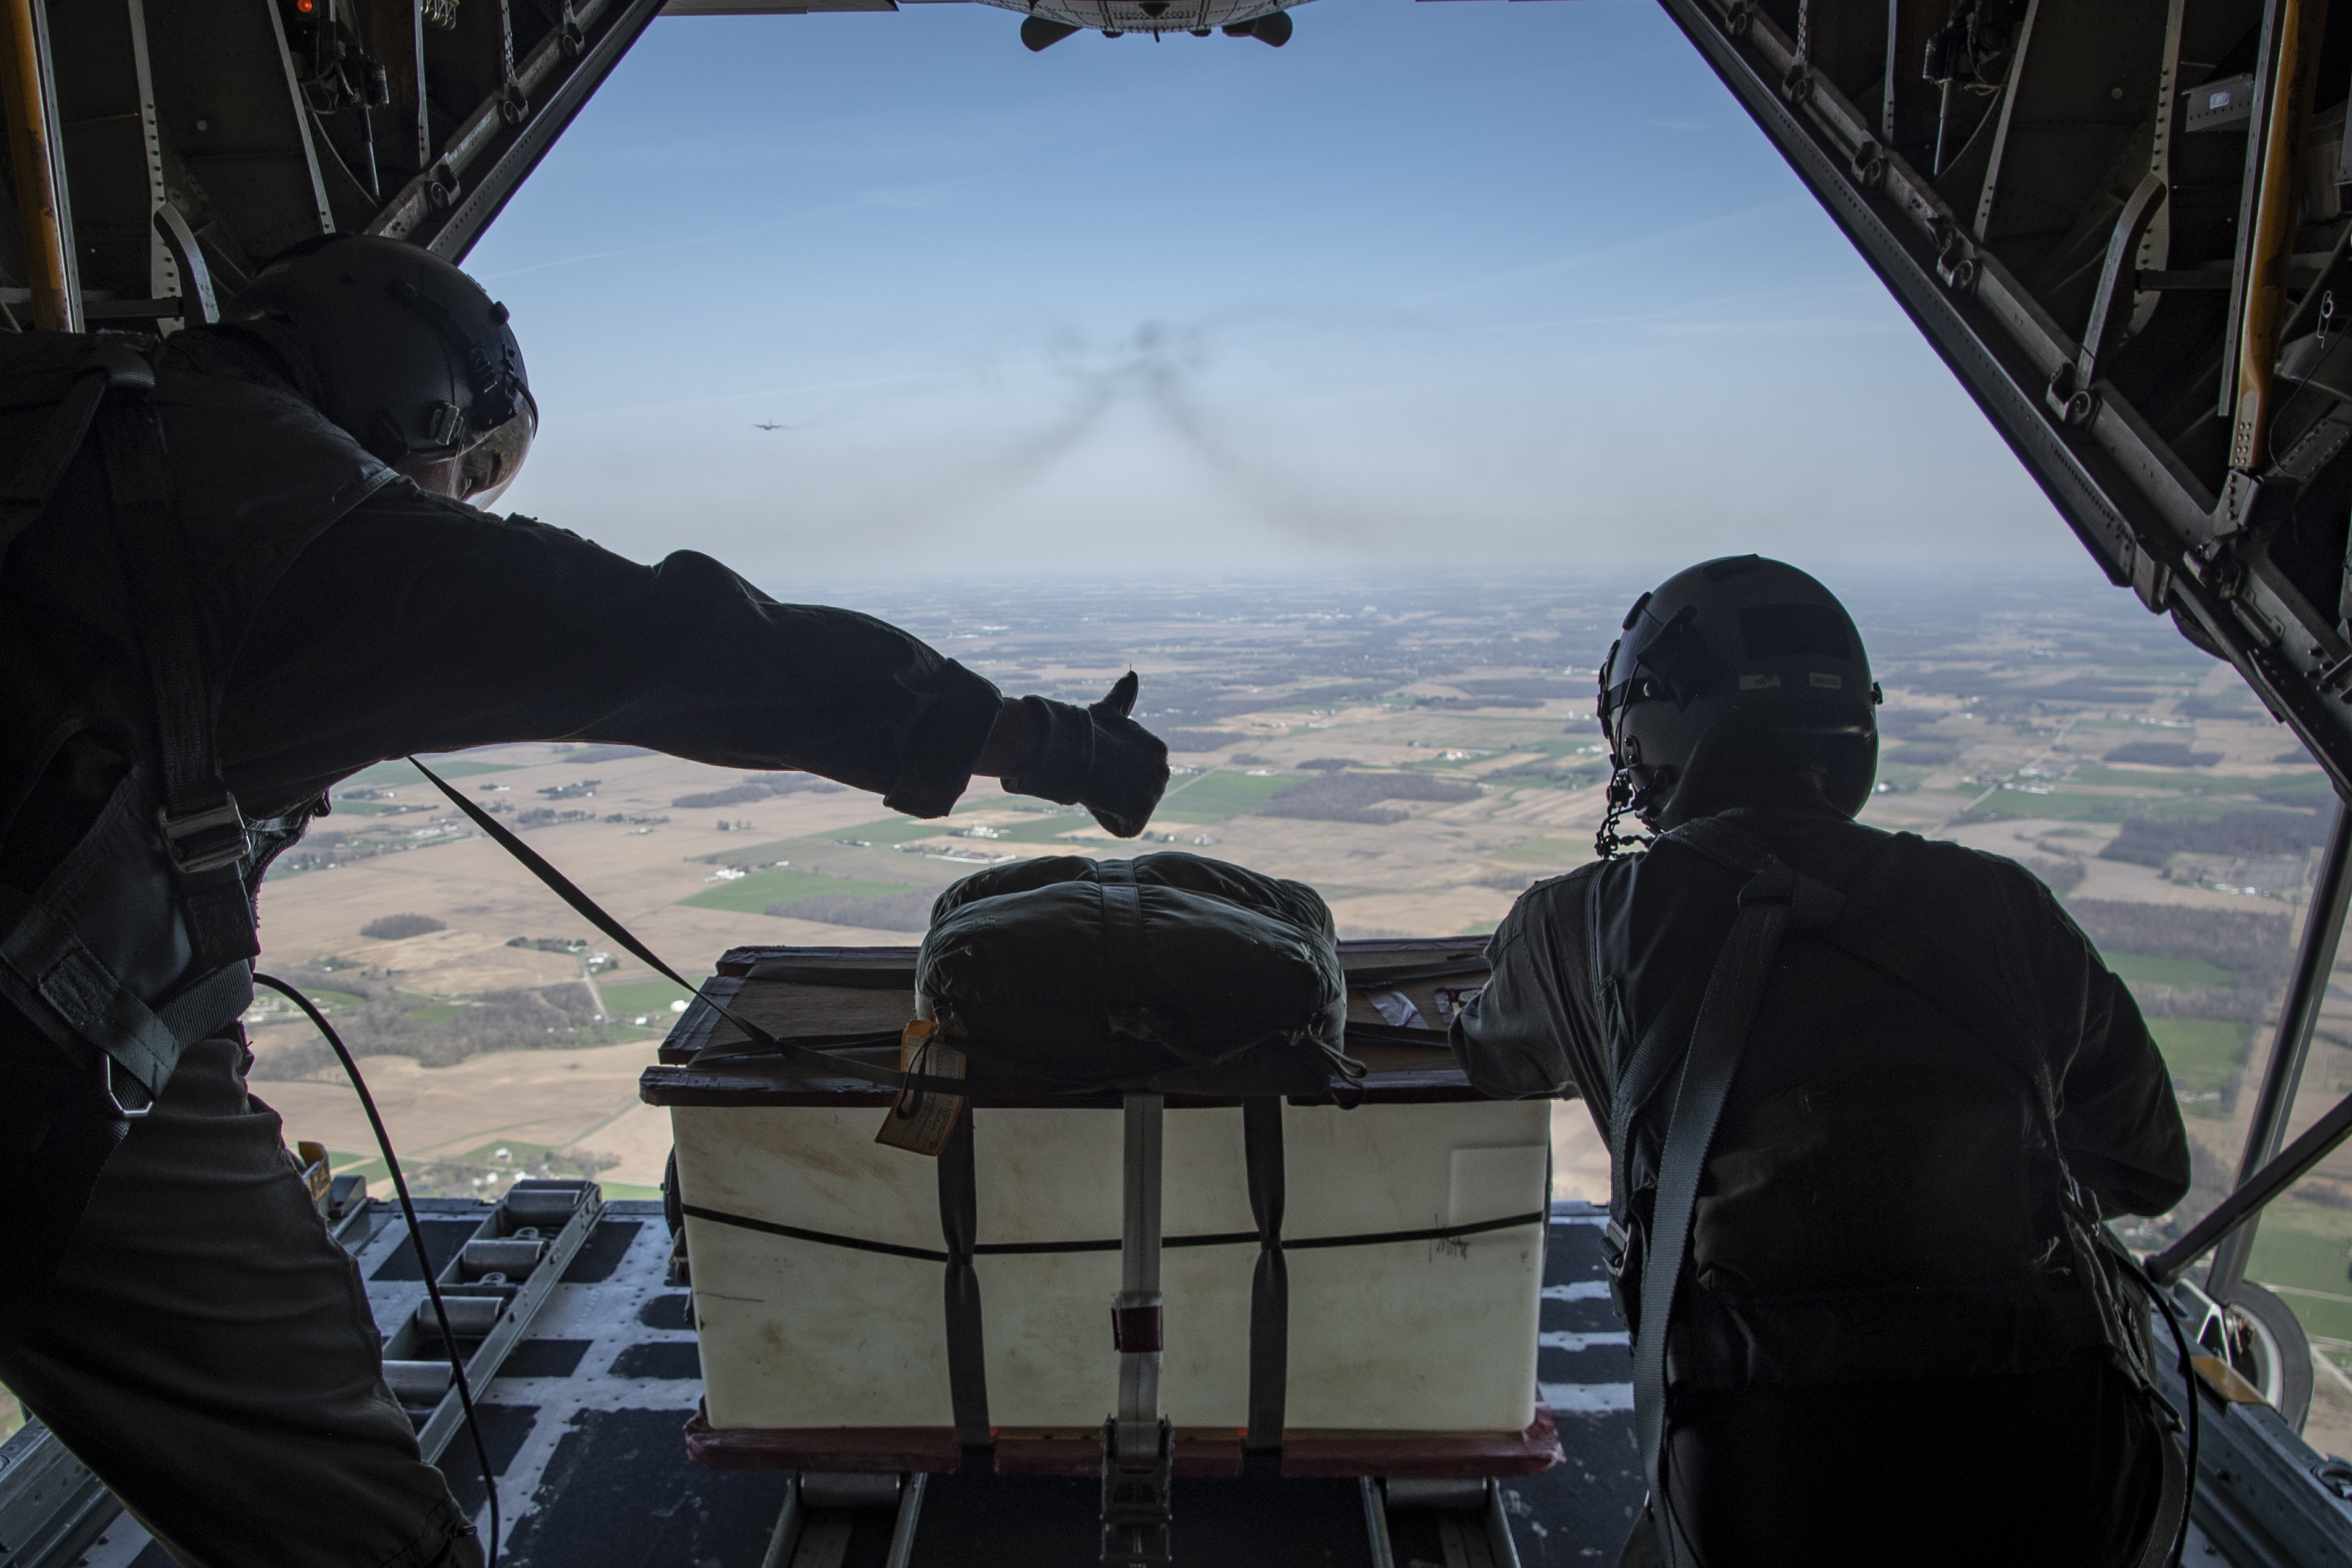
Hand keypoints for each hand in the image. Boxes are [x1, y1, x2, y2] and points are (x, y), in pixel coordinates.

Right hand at [1001, 672, 1170, 837]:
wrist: (1074, 748)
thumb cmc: (1087, 731)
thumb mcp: (1108, 711)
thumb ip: (1124, 697)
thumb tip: (1133, 672)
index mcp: (1159, 749)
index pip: (1135, 773)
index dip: (1113, 771)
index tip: (1100, 762)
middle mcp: (1163, 771)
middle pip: (1135, 795)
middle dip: (1114, 791)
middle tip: (1098, 776)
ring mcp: (1154, 793)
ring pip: (1128, 812)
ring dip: (1110, 805)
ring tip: (1099, 786)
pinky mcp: (1141, 812)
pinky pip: (1124, 827)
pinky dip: (1108, 819)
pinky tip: (1100, 799)